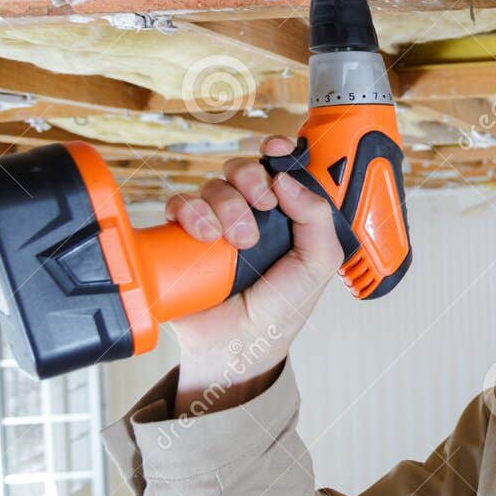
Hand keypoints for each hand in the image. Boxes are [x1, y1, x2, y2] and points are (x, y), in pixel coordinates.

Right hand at [165, 135, 343, 415]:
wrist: (237, 345)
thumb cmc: (280, 310)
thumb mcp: (317, 265)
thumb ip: (316, 219)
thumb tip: (287, 180)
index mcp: (285, 217)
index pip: (279, 170)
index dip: (277, 152)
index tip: (275, 150)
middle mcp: (250, 216)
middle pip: (243, 171)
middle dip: (251, 181)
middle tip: (260, 209)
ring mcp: (215, 225)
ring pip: (213, 185)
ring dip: (225, 205)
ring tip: (234, 240)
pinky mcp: (182, 238)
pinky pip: (179, 204)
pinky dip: (190, 212)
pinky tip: (203, 235)